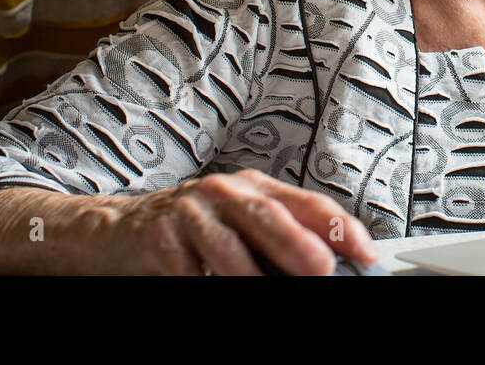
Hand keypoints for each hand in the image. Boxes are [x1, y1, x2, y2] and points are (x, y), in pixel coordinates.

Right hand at [87, 169, 378, 274]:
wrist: (119, 231)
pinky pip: (191, 273)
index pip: (308, 203)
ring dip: (253, 280)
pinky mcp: (161, 239)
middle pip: (269, 217)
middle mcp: (225, 192)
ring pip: (230, 250)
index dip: (340, 228)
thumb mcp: (240, 222)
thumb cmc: (191, 229)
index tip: (365, 254)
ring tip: (270, 297)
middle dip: (300, 247)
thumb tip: (329, 265)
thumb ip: (281, 238)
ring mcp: (191, 213)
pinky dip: (208, 286)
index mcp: (255, 187)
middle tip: (324, 271)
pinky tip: (216, 290)